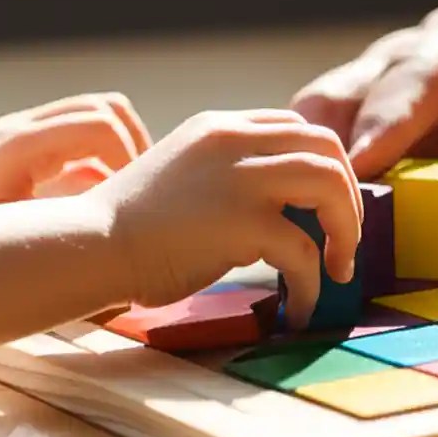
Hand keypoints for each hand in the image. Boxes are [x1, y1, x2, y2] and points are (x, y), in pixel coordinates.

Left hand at [0, 92, 152, 212]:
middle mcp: (24, 127)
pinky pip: (79, 132)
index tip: (132, 200)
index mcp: (22, 145)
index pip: (101, 123)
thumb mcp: (19, 233)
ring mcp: (24, 129)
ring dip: (122, 146)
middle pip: (107, 105)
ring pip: (98, 112)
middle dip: (136, 143)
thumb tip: (121, 215)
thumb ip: (70, 215)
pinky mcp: (26, 141)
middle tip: (140, 189)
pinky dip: (101, 156)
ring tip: (126, 191)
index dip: (131, 156)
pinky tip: (100, 196)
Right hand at [85, 109, 361, 327]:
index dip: (323, 167)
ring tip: (338, 268)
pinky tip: (299, 309)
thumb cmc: (128, 228)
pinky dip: (311, 285)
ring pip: (330, 184)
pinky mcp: (243, 222)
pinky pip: (304, 252)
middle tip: (342, 242)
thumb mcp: (182, 175)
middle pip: (327, 147)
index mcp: (219, 128)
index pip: (296, 127)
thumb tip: (277, 209)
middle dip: (347, 197)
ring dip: (346, 231)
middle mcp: (234, 141)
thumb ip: (226, 174)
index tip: (324, 209)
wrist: (89, 246)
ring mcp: (240, 178)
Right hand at [290, 1, 437, 219]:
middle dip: (323, 140)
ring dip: (311, 173)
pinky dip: (324, 194)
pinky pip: (342, 163)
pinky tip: (312, 237)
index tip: (362, 159)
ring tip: (296, 226)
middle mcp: (418, 65)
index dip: (389, 115)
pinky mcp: (389, 142)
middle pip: (350, 91)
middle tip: (300, 193)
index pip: (421, 74)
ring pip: (330, 125)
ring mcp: (394, 103)